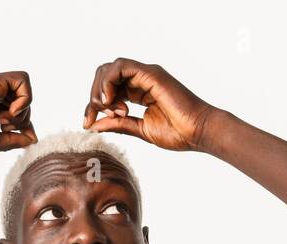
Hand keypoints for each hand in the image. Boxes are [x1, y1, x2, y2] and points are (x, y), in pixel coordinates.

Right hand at [0, 72, 37, 160]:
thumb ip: (11, 140)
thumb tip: (32, 138)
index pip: (15, 107)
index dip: (22, 123)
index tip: (14, 136)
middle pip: (21, 98)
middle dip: (22, 118)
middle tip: (5, 129)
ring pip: (23, 87)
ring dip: (21, 110)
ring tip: (2, 123)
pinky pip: (22, 80)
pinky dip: (24, 98)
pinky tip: (10, 113)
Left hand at [81, 59, 215, 151]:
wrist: (198, 132)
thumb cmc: (177, 133)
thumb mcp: (140, 130)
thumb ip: (118, 124)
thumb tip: (94, 125)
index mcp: (138, 92)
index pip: (108, 90)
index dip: (93, 105)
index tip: (87, 124)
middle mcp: (141, 80)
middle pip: (105, 75)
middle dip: (94, 94)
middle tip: (96, 114)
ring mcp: (146, 75)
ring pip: (110, 68)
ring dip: (100, 87)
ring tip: (105, 106)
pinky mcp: (151, 73)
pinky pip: (121, 66)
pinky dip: (109, 80)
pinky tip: (110, 99)